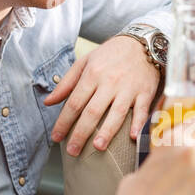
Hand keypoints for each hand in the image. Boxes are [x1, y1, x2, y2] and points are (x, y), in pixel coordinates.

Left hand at [45, 35, 160, 155]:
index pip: (74, 103)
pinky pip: (142, 110)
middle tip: (73, 151)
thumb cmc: (110, 54)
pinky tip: (133, 137)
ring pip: (116, 113)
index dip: (63, 122)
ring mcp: (128, 88)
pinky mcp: (146, 92)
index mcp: (92, 75)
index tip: (56, 138)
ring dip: (107, 131)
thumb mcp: (85, 62)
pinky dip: (138, 123)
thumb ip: (66, 83)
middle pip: (92, 111)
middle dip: (80, 133)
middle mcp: (109, 82)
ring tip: (97, 148)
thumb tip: (48, 102)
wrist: (142, 42)